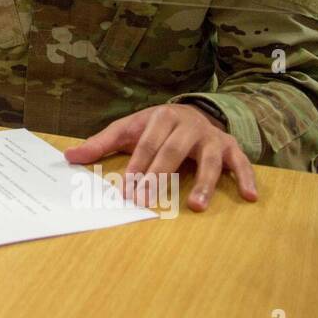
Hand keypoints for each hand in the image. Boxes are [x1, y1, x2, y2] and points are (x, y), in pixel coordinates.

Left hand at [64, 104, 258, 211]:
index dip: (138, 166)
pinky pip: (241, 163)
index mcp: (160, 118)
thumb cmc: (155, 127)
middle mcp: (187, 125)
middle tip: (148, 200)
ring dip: (203, 183)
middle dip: (160, 176)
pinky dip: (247, 178)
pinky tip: (250, 196)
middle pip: (173, 152)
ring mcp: (211, 137)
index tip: (129, 188)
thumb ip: (100, 144)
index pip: (146, 144)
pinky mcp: (230, 147)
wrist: (194, 111)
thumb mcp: (128, 129)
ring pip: (208, 160)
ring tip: (195, 206)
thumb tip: (68, 157)